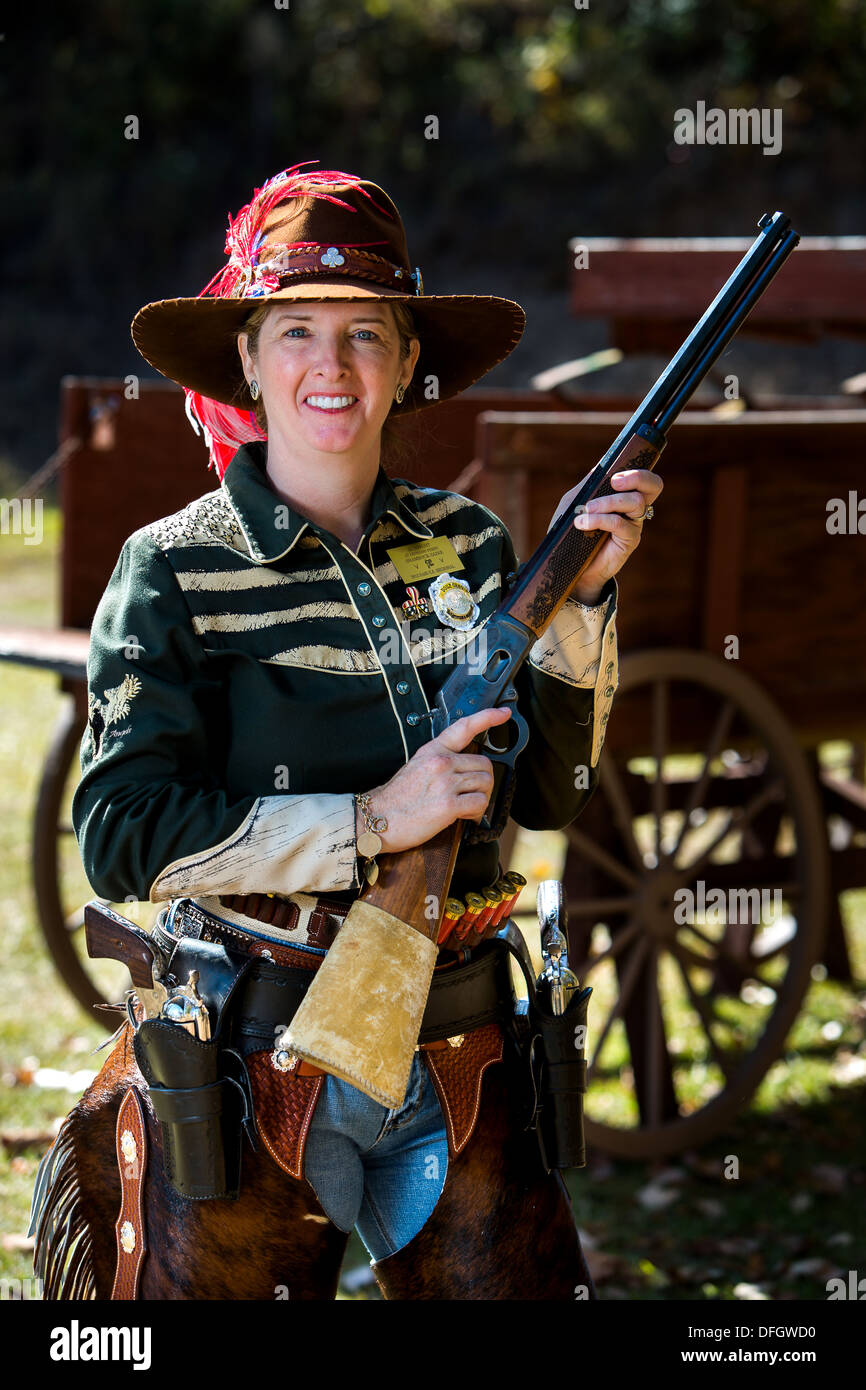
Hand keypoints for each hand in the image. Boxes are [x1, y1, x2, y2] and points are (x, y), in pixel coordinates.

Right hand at [357, 706, 511, 853]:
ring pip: (486, 783)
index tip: (503, 713)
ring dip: (482, 798)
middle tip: (472, 794)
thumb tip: (463, 768)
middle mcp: (441, 762)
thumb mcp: (415, 766)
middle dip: (484, 781)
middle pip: (484, 764)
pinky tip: (466, 817)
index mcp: (433, 750)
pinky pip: (480, 803)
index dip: (488, 717)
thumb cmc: (396, 798)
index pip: (464, 727)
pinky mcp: (448, 805)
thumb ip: (440, 761)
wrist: (376, 819)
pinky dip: (477, 813)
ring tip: (467, 807)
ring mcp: (445, 783)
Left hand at [548, 467, 663, 603]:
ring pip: (636, 502)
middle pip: (653, 486)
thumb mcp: (574, 504)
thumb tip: (599, 468)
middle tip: (615, 482)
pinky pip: (620, 524)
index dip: (637, 470)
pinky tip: (583, 524)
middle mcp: (634, 507)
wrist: (571, 565)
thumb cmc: (572, 531)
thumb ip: (587, 486)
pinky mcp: (630, 540)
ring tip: (586, 510)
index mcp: (623, 494)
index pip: (643, 477)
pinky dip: (600, 520)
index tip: (615, 473)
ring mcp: (634, 523)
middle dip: (637, 478)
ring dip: (608, 502)